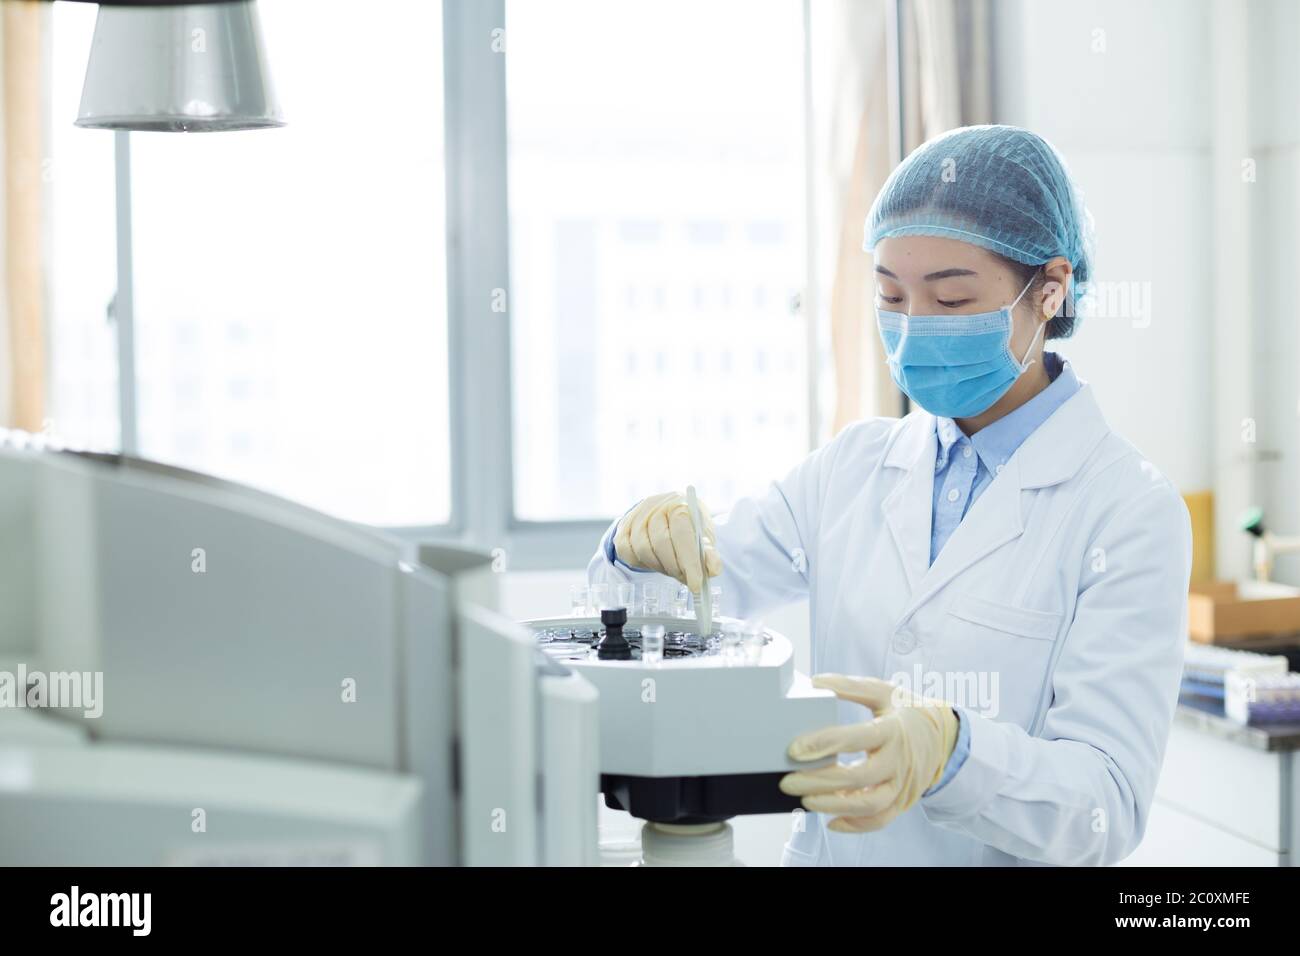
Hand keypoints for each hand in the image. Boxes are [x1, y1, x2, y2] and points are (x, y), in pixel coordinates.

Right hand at [614, 491, 722, 594]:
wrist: (667, 514)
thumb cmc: (689, 527)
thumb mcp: (704, 537)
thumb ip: (709, 554)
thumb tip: (712, 569)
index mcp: (679, 505)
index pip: (682, 534)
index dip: (689, 562)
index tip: (696, 584)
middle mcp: (656, 506)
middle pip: (661, 544)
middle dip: (675, 568)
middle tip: (685, 578)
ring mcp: (636, 516)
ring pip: (643, 550)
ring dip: (660, 567)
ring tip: (672, 569)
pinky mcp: (623, 528)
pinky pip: (627, 553)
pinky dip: (641, 564)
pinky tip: (655, 561)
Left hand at [780, 674, 958, 832]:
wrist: (945, 738)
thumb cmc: (908, 712)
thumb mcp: (884, 692)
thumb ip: (850, 686)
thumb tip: (816, 682)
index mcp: (893, 730)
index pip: (857, 738)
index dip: (824, 744)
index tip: (795, 749)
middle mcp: (899, 760)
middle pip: (859, 777)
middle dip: (819, 781)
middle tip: (788, 780)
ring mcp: (902, 785)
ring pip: (869, 804)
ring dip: (833, 806)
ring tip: (805, 801)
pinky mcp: (902, 801)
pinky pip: (880, 820)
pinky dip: (855, 825)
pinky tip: (830, 821)